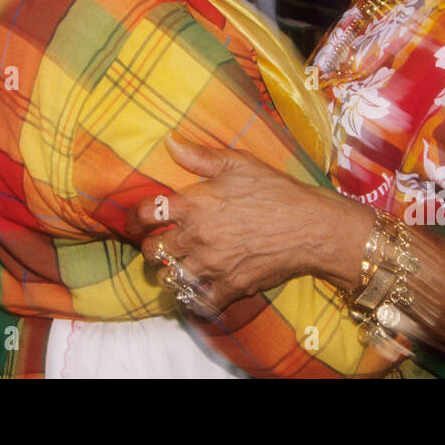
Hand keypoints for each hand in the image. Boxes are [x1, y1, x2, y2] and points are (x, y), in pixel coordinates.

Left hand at [131, 137, 352, 309]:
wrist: (311, 226)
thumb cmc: (275, 190)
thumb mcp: (238, 163)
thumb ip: (199, 155)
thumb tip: (169, 141)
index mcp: (194, 205)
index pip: (145, 214)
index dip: (132, 218)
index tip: (133, 222)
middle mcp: (197, 237)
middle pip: (152, 251)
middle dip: (151, 248)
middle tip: (159, 245)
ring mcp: (212, 266)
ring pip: (169, 280)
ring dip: (169, 274)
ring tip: (176, 268)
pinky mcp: (230, 288)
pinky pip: (198, 303)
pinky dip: (194, 301)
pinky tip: (198, 291)